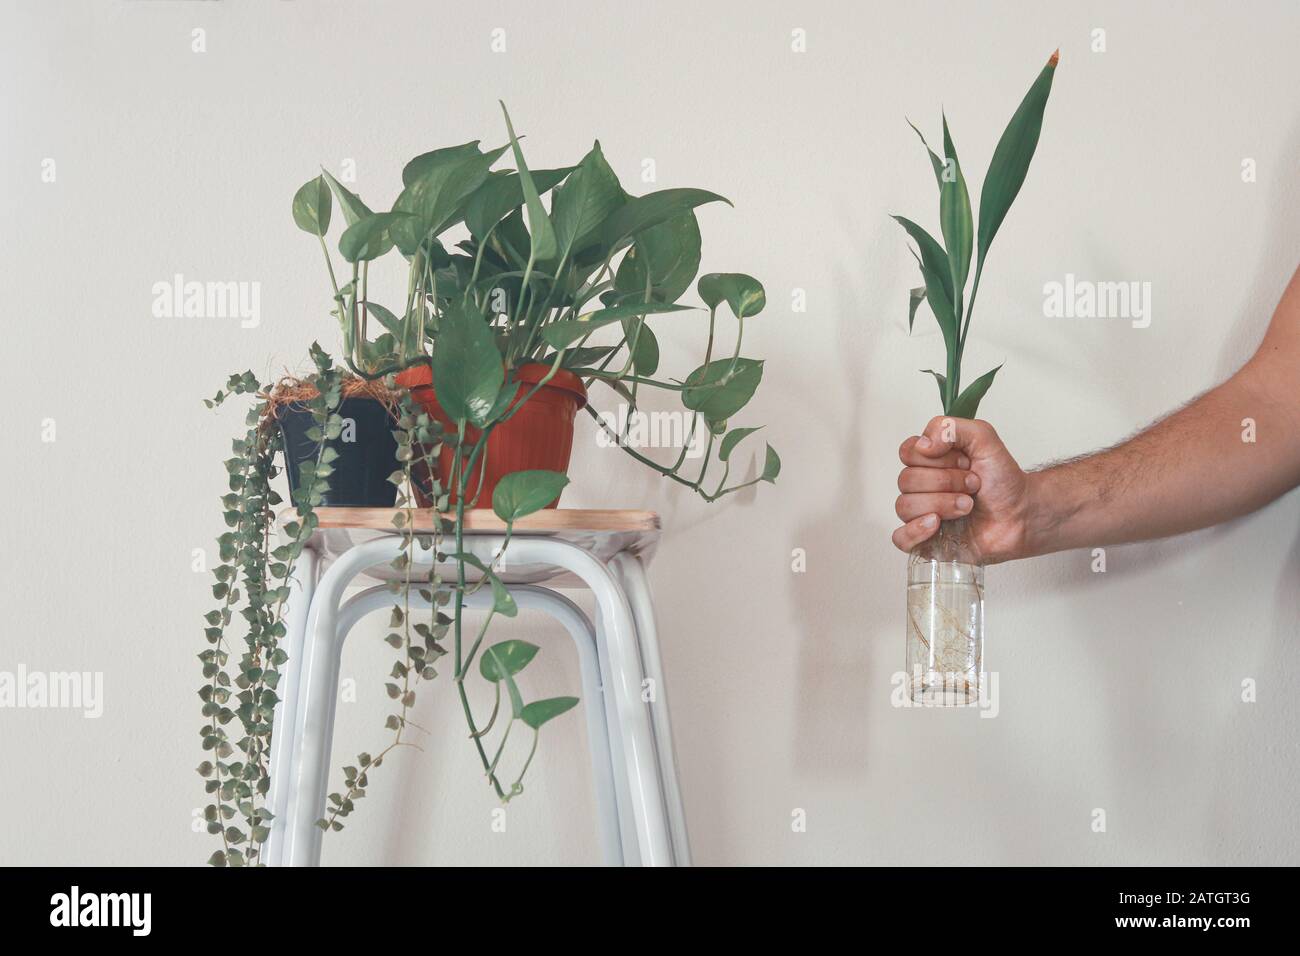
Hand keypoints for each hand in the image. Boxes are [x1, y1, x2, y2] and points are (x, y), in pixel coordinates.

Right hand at [893, 416, 1032, 562]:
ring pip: (905, 506)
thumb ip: (950, 427)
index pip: (907, 452)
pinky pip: (900, 538)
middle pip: (906, 480)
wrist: (1021, 513)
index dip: (937, 458)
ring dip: (941, 504)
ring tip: (968, 506)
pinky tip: (937, 525)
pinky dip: (916, 530)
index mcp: (928, 462)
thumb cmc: (1003, 480)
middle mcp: (921, 487)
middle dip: (946, 481)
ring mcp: (920, 514)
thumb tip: (924, 445)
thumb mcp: (983, 438)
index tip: (965, 462)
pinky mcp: (925, 541)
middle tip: (974, 485)